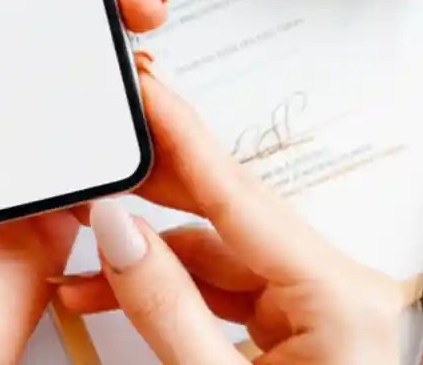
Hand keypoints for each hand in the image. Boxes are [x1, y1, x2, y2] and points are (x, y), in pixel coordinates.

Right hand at [56, 67, 403, 363]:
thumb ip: (166, 309)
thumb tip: (121, 233)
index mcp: (340, 298)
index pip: (241, 196)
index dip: (181, 137)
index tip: (145, 90)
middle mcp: (341, 292)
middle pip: (230, 218)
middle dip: (152, 195)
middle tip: (100, 153)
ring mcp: (323, 312)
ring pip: (221, 257)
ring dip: (149, 256)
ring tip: (81, 259)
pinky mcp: (303, 332)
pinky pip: (228, 292)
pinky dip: (173, 290)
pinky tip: (116, 289)